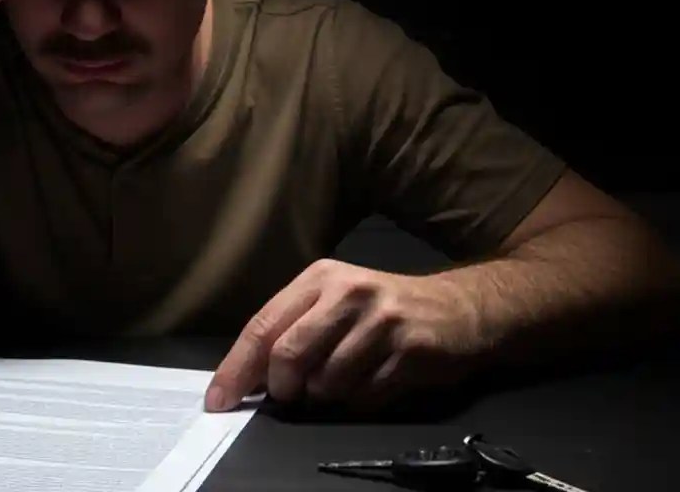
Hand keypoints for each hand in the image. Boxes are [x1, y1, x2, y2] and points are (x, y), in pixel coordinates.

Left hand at [205, 259, 483, 412]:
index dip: (236, 368)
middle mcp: (348, 293)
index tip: (219, 400)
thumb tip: (248, 378)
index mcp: (319, 278)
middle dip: (282, 388)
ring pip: (327, 382)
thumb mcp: (334, 303)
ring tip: (345, 380)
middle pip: (289, 354)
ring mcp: (381, 321)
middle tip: (289, 397)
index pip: (263, 326)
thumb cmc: (383, 310)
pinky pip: (365, 396)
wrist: (460, 309)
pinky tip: (373, 383)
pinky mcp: (410, 350)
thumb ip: (292, 330)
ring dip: (327, 397)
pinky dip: (360, 401)